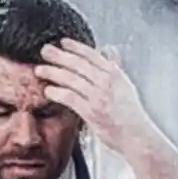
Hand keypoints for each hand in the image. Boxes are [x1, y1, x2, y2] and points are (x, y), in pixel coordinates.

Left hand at [35, 38, 150, 153]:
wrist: (136, 136)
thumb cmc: (131, 114)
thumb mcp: (126, 85)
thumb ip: (115, 67)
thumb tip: (109, 50)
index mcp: (115, 74)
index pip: (92, 55)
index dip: (75, 47)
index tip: (62, 42)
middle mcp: (107, 83)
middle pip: (78, 64)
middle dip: (59, 56)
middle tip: (45, 50)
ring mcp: (98, 97)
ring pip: (71, 79)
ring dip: (53, 73)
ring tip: (40, 70)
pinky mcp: (91, 112)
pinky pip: (69, 98)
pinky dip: (57, 92)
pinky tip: (48, 91)